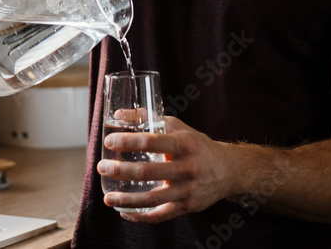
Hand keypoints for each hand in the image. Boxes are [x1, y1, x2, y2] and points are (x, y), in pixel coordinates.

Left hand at [97, 116, 235, 222]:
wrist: (227, 170)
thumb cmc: (196, 145)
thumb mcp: (177, 127)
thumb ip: (149, 119)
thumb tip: (119, 115)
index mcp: (184, 144)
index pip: (150, 142)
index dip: (127, 142)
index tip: (109, 142)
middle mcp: (187, 167)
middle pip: (147, 172)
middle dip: (119, 170)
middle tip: (102, 166)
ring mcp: (187, 190)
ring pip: (151, 198)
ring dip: (125, 199)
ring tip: (107, 197)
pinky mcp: (186, 207)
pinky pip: (159, 216)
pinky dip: (139, 216)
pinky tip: (123, 212)